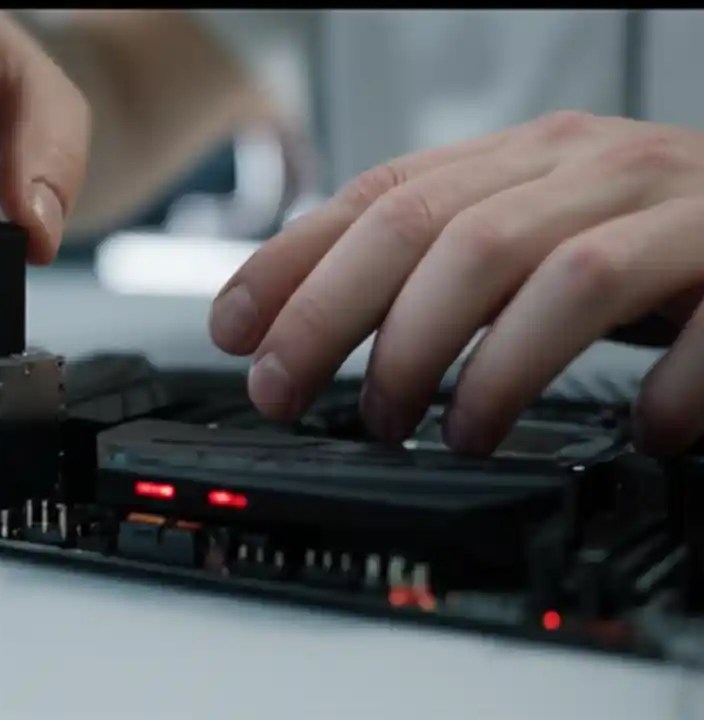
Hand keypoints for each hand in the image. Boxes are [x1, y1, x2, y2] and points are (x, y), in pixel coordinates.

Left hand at [210, 111, 703, 456]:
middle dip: (346, 323)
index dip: (295, 266)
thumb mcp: (530, 231)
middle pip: (439, 234)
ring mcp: (676, 210)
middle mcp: (590, 168)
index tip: (233, 332)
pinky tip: (638, 432)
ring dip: (476, 368)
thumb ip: (438, 263)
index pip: (382, 198)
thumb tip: (302, 324)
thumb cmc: (654, 236)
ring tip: (444, 434)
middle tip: (298, 398)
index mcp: (526, 158)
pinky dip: (662, 390)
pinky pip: (702, 330)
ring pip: (546, 276)